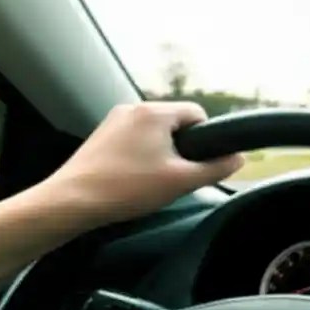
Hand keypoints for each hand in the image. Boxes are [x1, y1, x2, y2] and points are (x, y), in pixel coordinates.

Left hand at [44, 102, 243, 225]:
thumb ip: (216, 168)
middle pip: (175, 123)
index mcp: (155, 112)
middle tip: (176, 177)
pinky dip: (140, 156)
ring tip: (152, 181)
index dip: (207, 140)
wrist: (72, 201)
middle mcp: (133, 108)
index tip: (199, 164)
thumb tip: (238, 159)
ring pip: (154, 133)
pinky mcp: (100, 136)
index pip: (198, 114)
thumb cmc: (126, 189)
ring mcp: (114, 121)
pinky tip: (133, 180)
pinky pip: (134, 140)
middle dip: (182, 148)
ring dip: (161, 153)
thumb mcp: (182, 181)